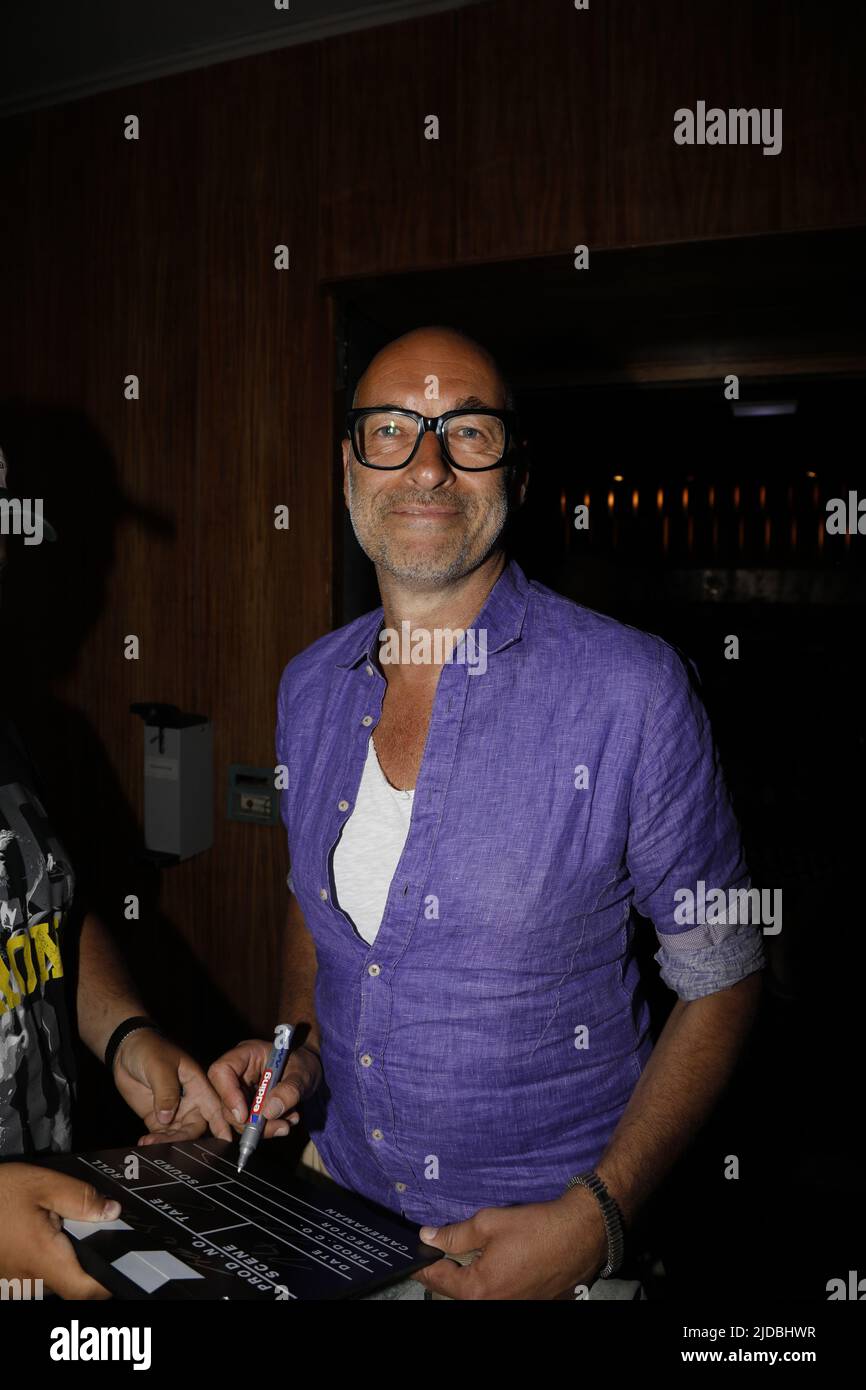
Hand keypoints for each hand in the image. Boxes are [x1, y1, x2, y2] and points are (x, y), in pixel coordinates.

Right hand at [0, 1163, 118, 1298]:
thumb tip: (113, 1212)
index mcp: (45, 1261)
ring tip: (61, 1223)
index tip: (126, 1260)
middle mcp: (31, 1281)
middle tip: (93, 1225)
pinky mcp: (7, 1278)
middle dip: (89, 1258)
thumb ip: (81, 1199)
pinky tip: (41, 1230)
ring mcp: (16, 1284)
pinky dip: (46, 1255)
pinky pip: (36, 1273)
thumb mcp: (42, 1184)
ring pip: (55, 1278)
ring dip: (65, 1256)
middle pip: (74, 1283)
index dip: (111, 1280)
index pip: (89, 1290)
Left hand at [110, 1029, 233, 1144]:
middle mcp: (189, 1100)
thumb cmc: (148, 1050)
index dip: (222, 1124)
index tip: (225, 1141)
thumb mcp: (160, 1067)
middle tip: (169, 1144)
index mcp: (198, 1084)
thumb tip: (167, 1118)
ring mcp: (173, 1110)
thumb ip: (166, 1092)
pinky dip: (155, 1142)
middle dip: (185, 1139)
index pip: (214, 1107)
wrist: (125, 1051)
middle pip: (196, 1127)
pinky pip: (161, 1135)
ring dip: (167, 1142)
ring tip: (150, 1142)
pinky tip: (145, 1142)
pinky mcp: (157, 1118)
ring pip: (178, 1134)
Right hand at [208, 1039, 322, 1137]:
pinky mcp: (247, 1105)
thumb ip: (289, 1090)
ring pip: (236, 1117)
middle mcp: (239, 1071)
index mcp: (247, 1054)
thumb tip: (269, 1112)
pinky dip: (267, 1128)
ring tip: (287, 1123)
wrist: (309, 1071)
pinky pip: (248, 1123)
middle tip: (277, 1127)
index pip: (222, 1071)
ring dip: (262, 1128)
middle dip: (248, 1121)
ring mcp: (241, 1089)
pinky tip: (286, 1121)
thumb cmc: (304, 1064)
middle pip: (225, 1100)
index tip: (244, 1115)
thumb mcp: (303, 1074)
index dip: (228, 1095)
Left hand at [410, 1187, 608, 1299]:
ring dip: (470, 1279)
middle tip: (438, 1251)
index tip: (417, 1254)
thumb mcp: (489, 1223)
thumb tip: (429, 1237)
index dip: (425, 1263)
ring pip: (479, 1296)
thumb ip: (455, 1234)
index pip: (438, 1280)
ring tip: (467, 1257)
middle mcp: (495, 1306)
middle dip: (446, 1273)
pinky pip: (501, 1296)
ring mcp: (514, 1307)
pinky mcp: (529, 1303)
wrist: (581, 1235)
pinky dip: (492, 1283)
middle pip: (457, 1292)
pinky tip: (496, 1264)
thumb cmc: (538, 1228)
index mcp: (480, 1290)